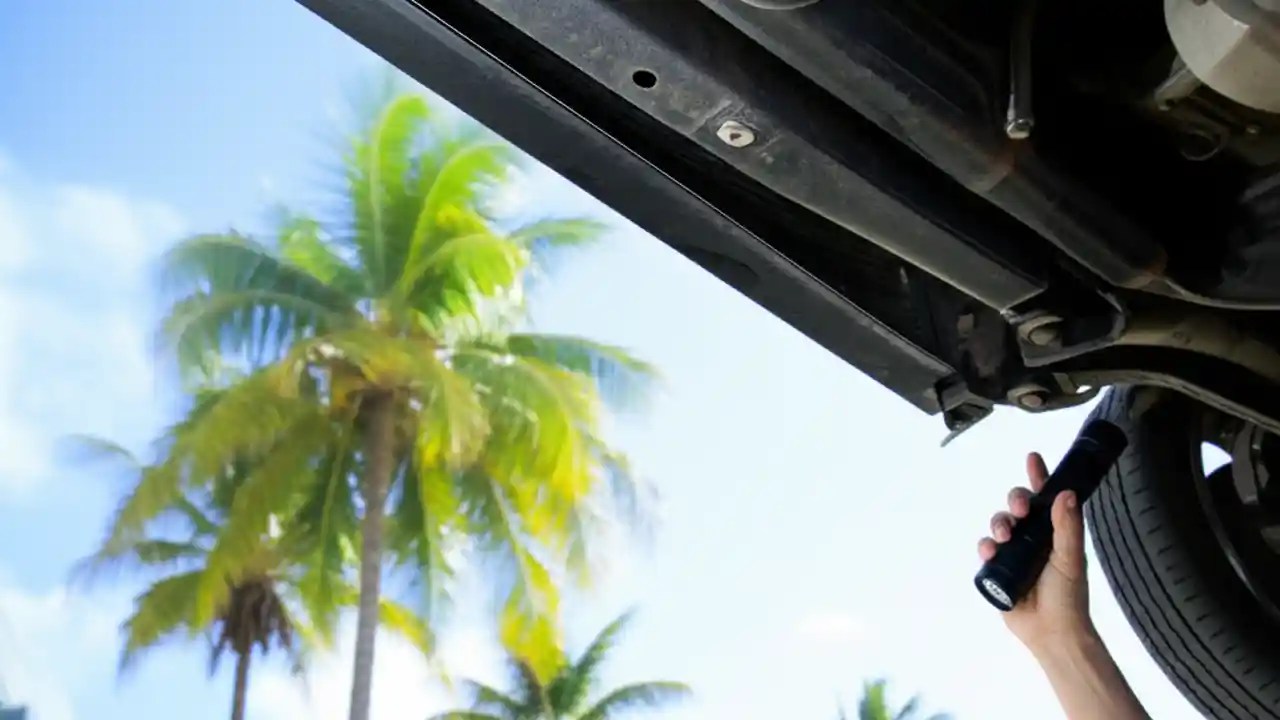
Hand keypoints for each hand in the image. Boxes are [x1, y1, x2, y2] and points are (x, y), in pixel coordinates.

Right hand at [978, 452, 1095, 654]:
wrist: (1051, 632)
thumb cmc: (1068, 596)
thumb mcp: (1071, 558)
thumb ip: (1067, 526)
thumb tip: (1065, 492)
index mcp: (1055, 532)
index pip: (1046, 497)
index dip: (1039, 477)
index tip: (1032, 458)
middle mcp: (1034, 538)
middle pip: (1017, 506)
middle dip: (1015, 501)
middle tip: (1020, 510)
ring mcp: (1015, 553)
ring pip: (998, 524)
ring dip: (998, 523)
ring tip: (1004, 537)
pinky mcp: (998, 569)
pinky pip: (986, 548)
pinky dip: (985, 546)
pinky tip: (991, 551)